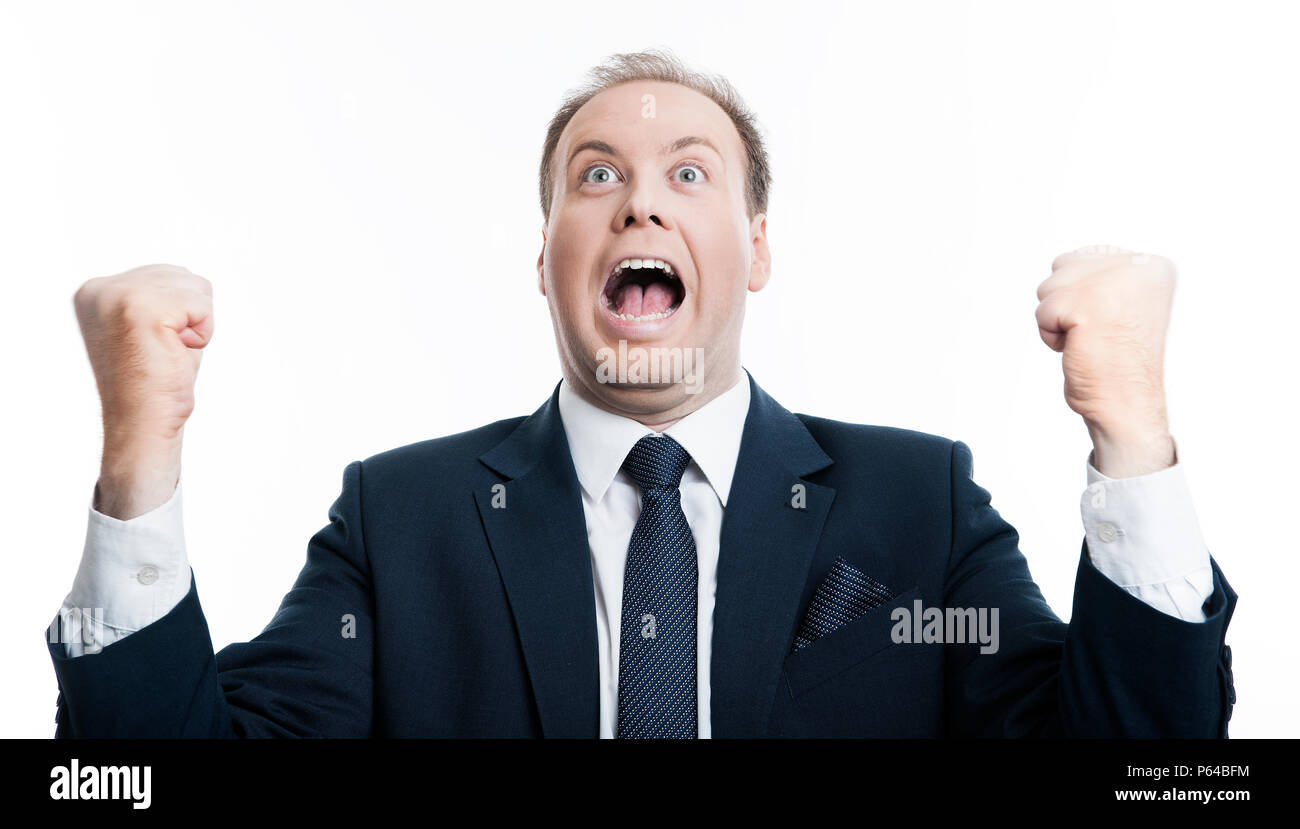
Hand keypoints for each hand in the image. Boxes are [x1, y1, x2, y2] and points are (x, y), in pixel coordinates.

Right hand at [73, 264, 213, 517]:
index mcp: (96, 291)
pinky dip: (202, 333)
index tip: (152, 345)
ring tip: (168, 352)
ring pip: (197, 288)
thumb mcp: (150, 327)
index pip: (168, 274)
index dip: (179, 314)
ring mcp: (118, 295)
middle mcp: (100, 288)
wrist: (142, 425)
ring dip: (196, 325)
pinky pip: (202, 306)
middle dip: (190, 317)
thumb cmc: (154, 383)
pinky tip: (175, 354)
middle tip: (164, 351)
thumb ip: (159, 296)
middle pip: (185, 276)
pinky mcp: (141, 309)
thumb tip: (185, 276)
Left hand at [1035, 246, 1175, 477]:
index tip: (1110, 321)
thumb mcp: (1123, 302)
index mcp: (1152, 265)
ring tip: (1089, 340)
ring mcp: (1112, 283)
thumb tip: (1066, 260)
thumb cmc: (1119, 361)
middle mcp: (1138, 267)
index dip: (1082, 294)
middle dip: (1066, 304)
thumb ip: (1103, 274)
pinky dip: (1050, 335)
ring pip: (1049, 287)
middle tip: (1096, 333)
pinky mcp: (1086, 304)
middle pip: (1062, 267)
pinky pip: (1043, 312)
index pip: (1085, 256)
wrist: (1128, 405)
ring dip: (1057, 319)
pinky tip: (1079, 349)